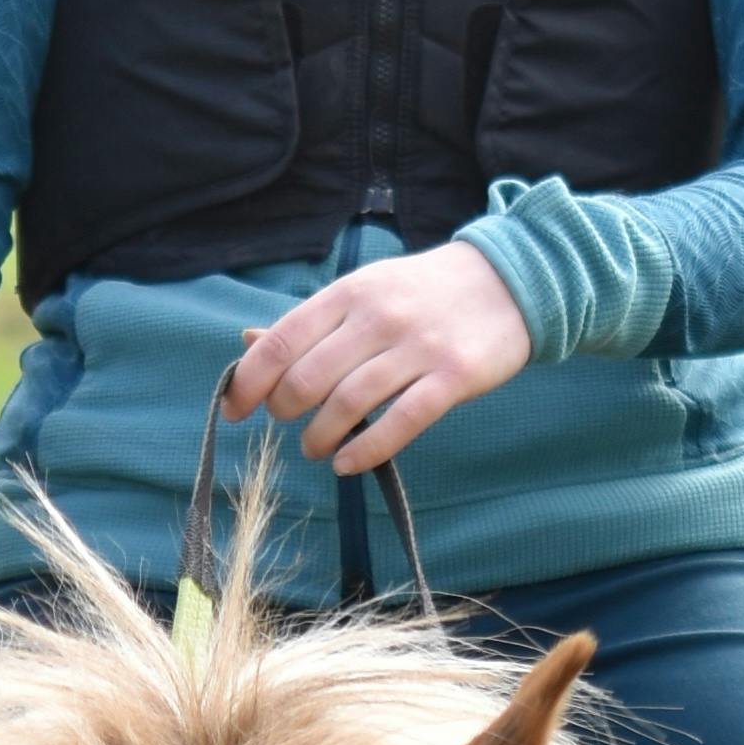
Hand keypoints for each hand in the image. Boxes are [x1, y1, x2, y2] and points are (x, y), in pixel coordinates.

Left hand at [224, 237, 533, 473]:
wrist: (509, 280)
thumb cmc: (424, 292)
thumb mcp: (364, 290)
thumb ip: (310, 321)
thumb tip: (247, 342)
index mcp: (350, 292)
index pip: (282, 341)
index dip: (249, 381)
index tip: (234, 407)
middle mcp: (379, 317)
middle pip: (309, 378)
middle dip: (284, 411)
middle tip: (288, 423)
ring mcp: (418, 347)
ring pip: (349, 403)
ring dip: (320, 436)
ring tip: (316, 448)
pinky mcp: (453, 377)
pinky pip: (401, 422)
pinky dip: (367, 450)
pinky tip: (349, 464)